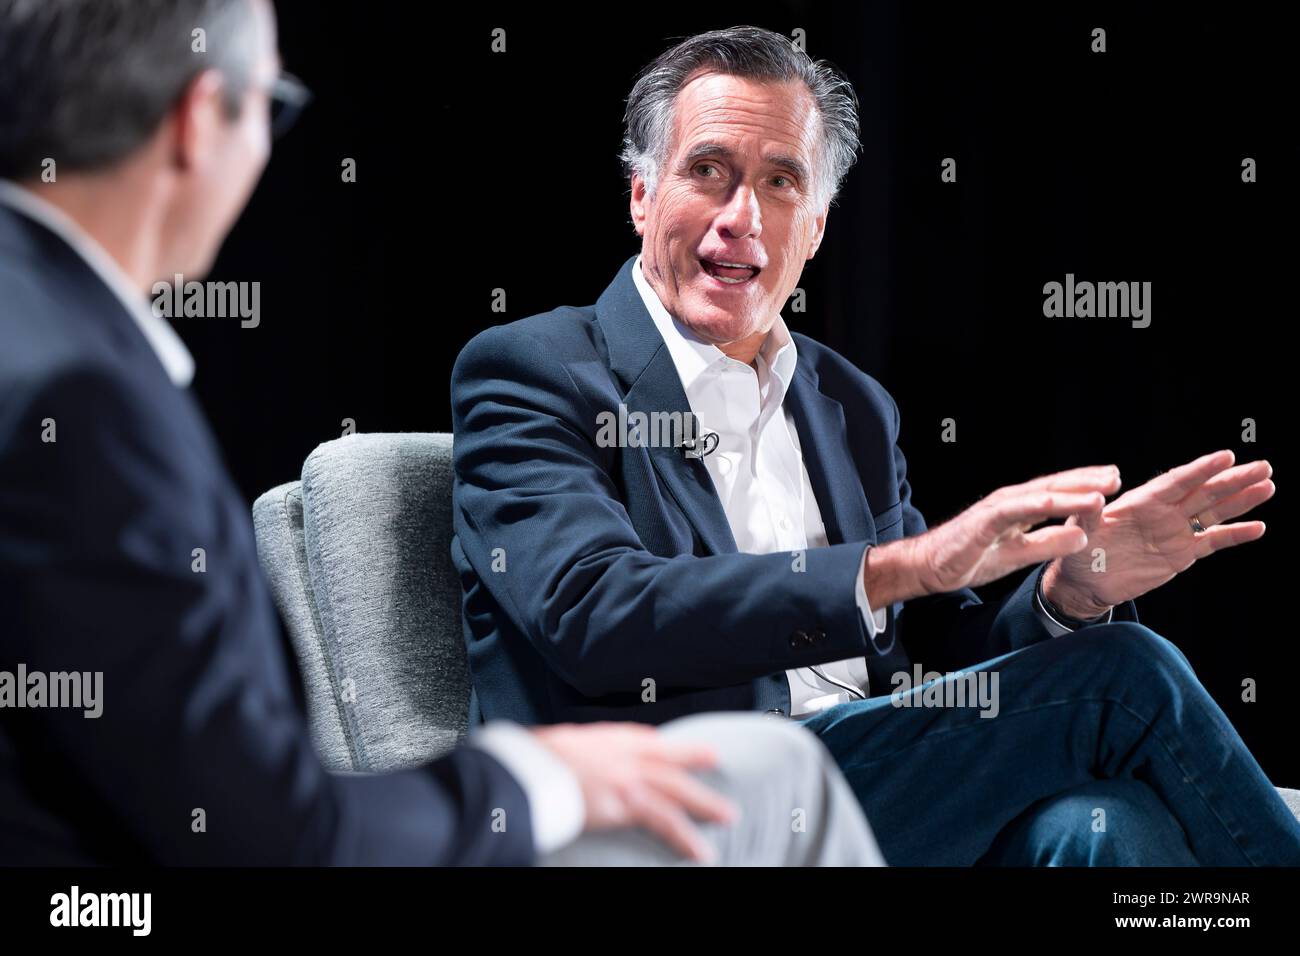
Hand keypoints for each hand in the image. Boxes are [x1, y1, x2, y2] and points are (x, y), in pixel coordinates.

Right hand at [530, 722, 736, 862]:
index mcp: (605, 737)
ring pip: (675, 790)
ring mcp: (627, 777)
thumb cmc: (533, 761)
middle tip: (715, 762)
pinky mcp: (625, 803)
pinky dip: (684, 836)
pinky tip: (699, 849)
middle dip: (694, 761)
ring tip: (726, 816)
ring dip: (703, 804)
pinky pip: (663, 821)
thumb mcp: (559, 744)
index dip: (664, 745)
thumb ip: (578, 751)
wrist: (527, 771)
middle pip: (667, 759)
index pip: (643, 738)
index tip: (679, 749)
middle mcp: (622, 753)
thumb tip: (573, 758)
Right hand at [903, 464, 1122, 596]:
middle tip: (1116, 476)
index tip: (1115, 484)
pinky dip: (1036, 505)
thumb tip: (1084, 537)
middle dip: (1085, 481)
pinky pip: (1013, 511)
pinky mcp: (983, 521)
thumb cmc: (970, 557)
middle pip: (1053, 487)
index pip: (1058, 494)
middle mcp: (1010, 502)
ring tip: (1100, 489)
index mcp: (1020, 510)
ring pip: (1038, 495)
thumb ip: (1048, 544)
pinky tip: (1057, 503)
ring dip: (1069, 491)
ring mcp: (996, 509)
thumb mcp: (1019, 554)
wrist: (929, 567)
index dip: (1085, 489)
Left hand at [1042, 449, 1273, 617]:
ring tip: (1268, 486)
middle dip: (1233, 479)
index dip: (1201, 469)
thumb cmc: (1078, 551)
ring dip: (1241, 500)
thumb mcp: (1079, 530)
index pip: (1176, 482)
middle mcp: (1162, 512)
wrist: (1085, 583)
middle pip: (1204, 492)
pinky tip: (1258, 527)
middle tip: (1264, 466)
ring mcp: (1174, 532)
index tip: (1226, 456)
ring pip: (1214, 512)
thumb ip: (1088, 514)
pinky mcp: (1181, 554)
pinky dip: (1235, 535)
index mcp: (1141, 502)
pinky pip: (1213, 541)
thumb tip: (1095, 498)